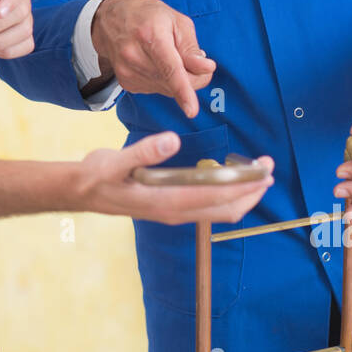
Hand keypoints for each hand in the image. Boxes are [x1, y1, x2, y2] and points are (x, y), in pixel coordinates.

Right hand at [76, 131, 274, 225]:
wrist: (81, 192)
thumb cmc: (97, 176)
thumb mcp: (115, 162)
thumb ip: (144, 152)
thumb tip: (171, 140)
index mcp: (165, 201)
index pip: (215, 197)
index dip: (244, 186)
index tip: (263, 170)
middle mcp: (175, 211)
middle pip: (225, 209)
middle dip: (251, 190)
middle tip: (269, 167)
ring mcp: (174, 211)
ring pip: (220, 210)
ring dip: (242, 193)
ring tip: (258, 172)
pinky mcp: (172, 206)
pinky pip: (209, 206)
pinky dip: (227, 194)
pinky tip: (230, 176)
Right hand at [90, 0, 216, 117]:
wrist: (109, 20)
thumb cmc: (147, 15)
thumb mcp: (176, 20)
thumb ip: (191, 47)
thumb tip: (206, 69)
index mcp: (150, 36)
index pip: (170, 69)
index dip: (183, 90)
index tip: (191, 110)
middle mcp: (134, 56)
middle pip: (173, 82)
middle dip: (193, 77)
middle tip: (196, 61)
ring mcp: (127, 72)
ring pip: (167, 89)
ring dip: (177, 78)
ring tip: (168, 55)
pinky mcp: (126, 84)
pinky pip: (157, 90)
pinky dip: (164, 80)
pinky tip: (155, 63)